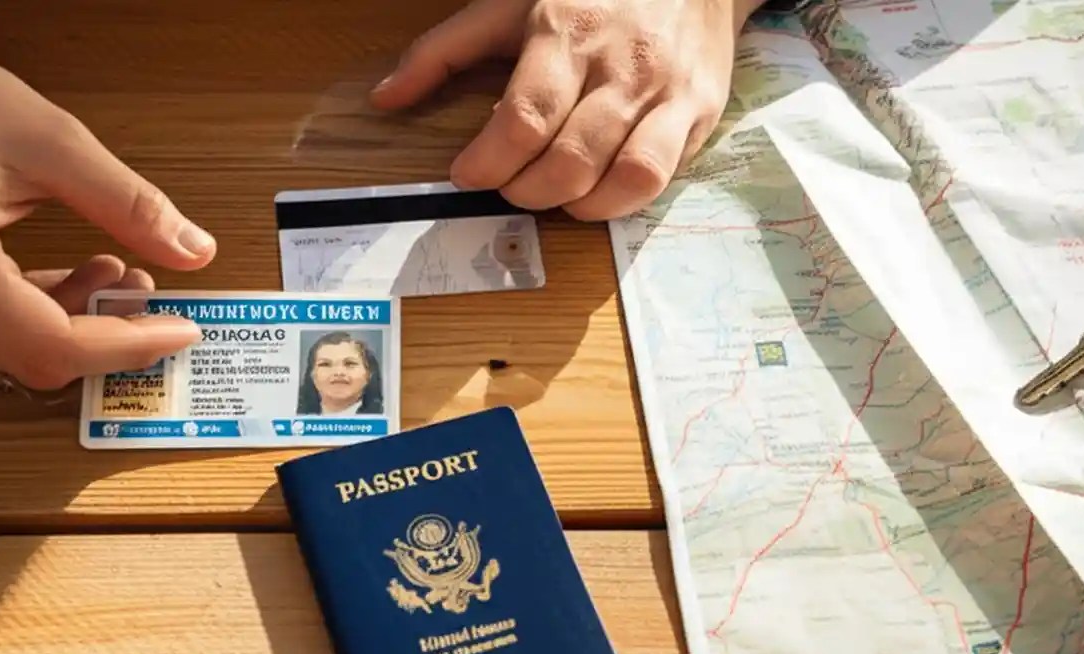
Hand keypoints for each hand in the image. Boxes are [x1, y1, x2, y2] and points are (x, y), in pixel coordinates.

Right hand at [0, 21, 216, 390]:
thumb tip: (193, 250)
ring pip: (11, 349)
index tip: (184, 328)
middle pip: (34, 357)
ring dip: (77, 320)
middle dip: (108, 331)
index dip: (130, 345)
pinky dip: (39, 310)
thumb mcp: (47, 140)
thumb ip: (127, 204)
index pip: (54, 345)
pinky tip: (76, 272)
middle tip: (153, 289)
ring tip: (117, 267)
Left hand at [370, 0, 762, 220]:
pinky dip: (619, 202)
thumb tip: (386, 100)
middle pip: (569, 158)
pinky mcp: (697, 112)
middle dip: (526, 191)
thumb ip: (444, 51)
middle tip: (509, 186)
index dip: (488, 161)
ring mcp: (662, 90)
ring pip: (619, 175)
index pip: (524, 118)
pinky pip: (657, 177)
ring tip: (552, 194)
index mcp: (563, 29)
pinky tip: (596, 195)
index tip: (466, 174)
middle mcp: (618, 63)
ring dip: (573, 204)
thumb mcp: (509, 4)